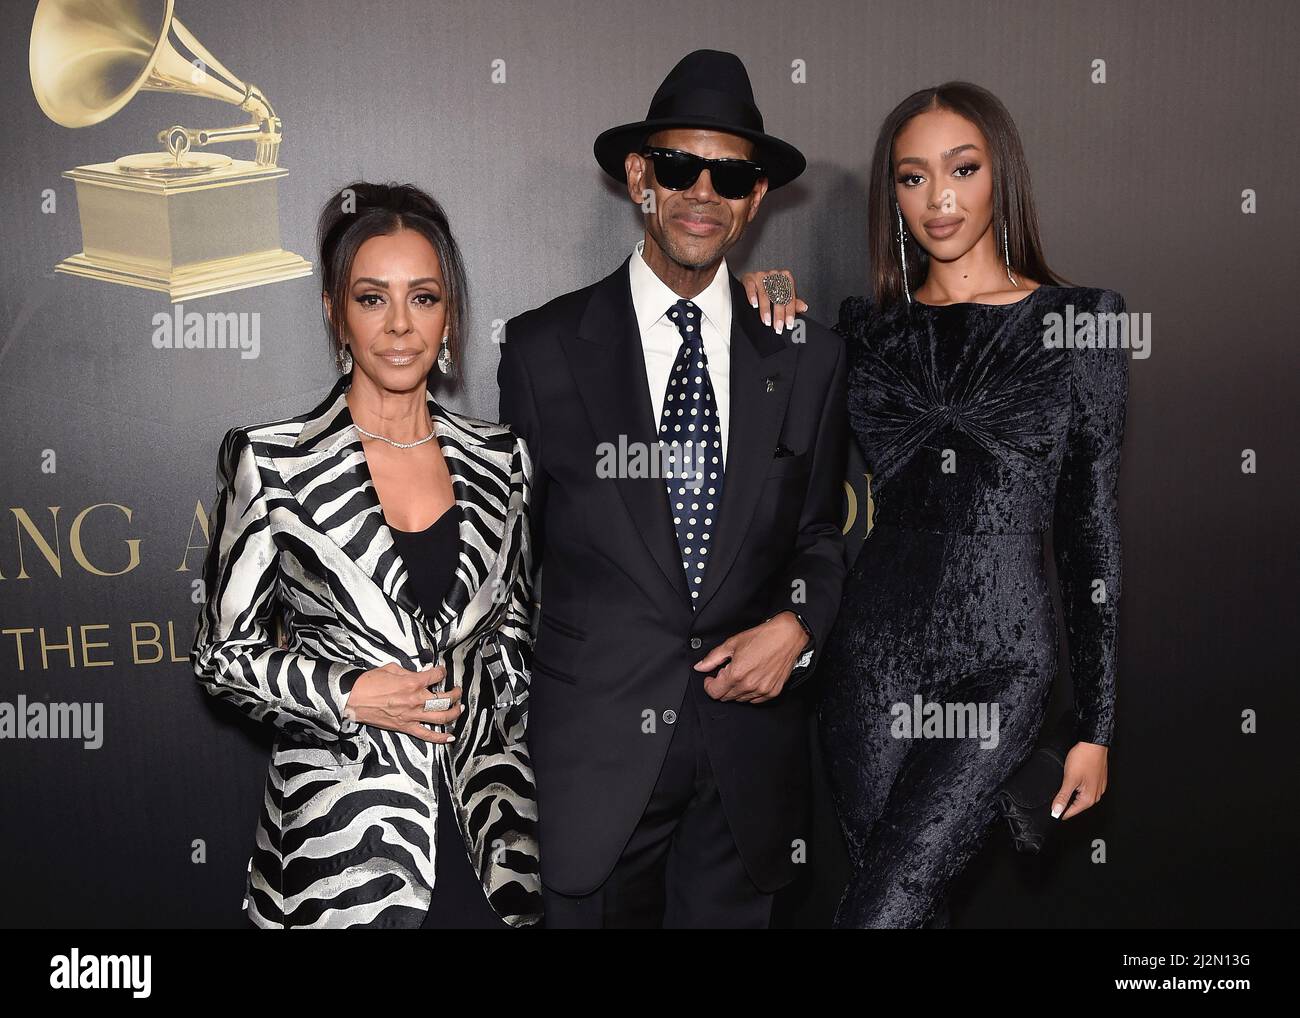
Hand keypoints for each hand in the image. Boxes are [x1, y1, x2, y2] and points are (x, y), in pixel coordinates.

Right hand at [343, 663, 461, 743]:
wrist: (353, 698)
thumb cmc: (368, 683)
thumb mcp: (391, 668)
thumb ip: (409, 671)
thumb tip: (418, 673)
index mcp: (413, 682)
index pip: (436, 676)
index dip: (442, 672)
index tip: (442, 671)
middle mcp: (415, 699)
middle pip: (445, 699)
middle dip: (455, 693)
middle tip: (457, 690)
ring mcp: (412, 715)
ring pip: (441, 717)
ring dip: (454, 712)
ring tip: (459, 708)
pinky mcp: (405, 727)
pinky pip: (427, 734)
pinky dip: (440, 737)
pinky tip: (450, 737)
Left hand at [692, 612, 808, 702]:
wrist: (787, 637)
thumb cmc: (762, 638)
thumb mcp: (732, 644)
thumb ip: (713, 658)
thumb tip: (700, 667)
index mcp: (736, 674)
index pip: (714, 693)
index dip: (709, 685)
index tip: (711, 678)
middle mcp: (749, 685)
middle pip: (726, 697)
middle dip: (722, 686)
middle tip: (727, 672)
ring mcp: (761, 690)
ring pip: (740, 700)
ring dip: (736, 690)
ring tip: (741, 673)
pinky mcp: (772, 692)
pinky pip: (755, 700)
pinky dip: (750, 693)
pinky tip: (751, 679)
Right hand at [739, 268, 806, 334]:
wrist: (753, 279)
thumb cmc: (770, 287)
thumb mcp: (783, 294)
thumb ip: (793, 302)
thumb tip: (803, 307)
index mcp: (785, 278)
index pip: (789, 297)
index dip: (790, 312)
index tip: (788, 323)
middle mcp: (774, 275)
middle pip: (778, 297)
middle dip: (778, 314)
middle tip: (778, 326)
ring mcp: (761, 276)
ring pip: (765, 294)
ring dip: (765, 310)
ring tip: (766, 321)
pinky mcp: (749, 278)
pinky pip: (751, 286)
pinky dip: (752, 296)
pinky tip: (754, 304)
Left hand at [1052, 741, 1108, 818]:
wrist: (1094, 744)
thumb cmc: (1084, 758)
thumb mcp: (1069, 779)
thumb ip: (1063, 796)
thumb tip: (1056, 811)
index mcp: (1089, 799)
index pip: (1071, 812)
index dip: (1059, 811)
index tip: (1050, 810)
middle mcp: (1096, 795)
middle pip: (1076, 805)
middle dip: (1065, 802)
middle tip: (1054, 797)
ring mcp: (1098, 788)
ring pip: (1080, 797)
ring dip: (1071, 795)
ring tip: (1062, 788)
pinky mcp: (1097, 781)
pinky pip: (1085, 790)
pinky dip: (1077, 788)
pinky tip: (1072, 781)